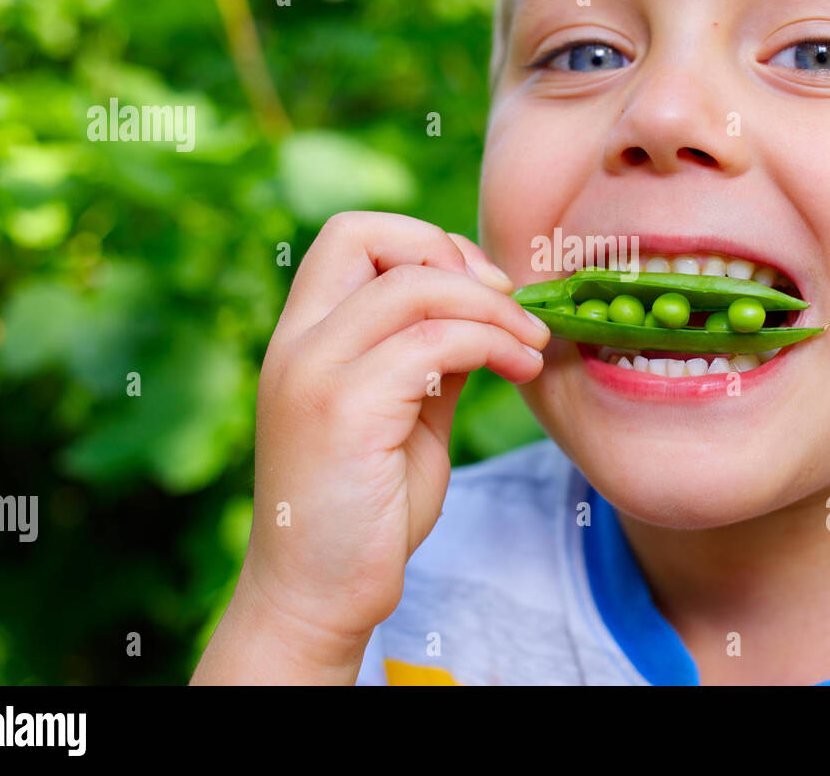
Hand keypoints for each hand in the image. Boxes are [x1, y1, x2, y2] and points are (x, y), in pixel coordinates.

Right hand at [192, 212, 546, 682]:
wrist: (321, 596)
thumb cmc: (367, 510)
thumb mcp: (407, 414)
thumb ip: (434, 356)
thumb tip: (487, 308)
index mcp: (304, 337)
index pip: (353, 236)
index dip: (425, 243)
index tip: (482, 289)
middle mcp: (297, 344)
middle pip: (367, 234)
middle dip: (453, 254)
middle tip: (508, 304)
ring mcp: (314, 373)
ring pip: (416, 286)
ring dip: (493, 308)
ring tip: (532, 346)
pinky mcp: (345, 410)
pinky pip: (435, 342)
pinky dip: (493, 344)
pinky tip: (522, 369)